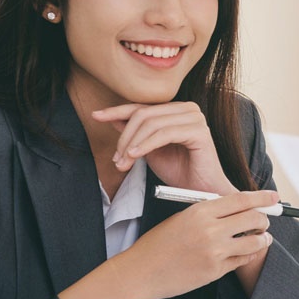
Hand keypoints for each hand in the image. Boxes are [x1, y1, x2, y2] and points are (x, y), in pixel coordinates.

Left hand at [92, 102, 236, 194]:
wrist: (202, 192)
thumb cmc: (180, 173)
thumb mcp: (151, 151)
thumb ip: (136, 134)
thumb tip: (114, 118)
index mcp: (177, 110)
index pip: (142, 106)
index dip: (117, 111)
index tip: (96, 116)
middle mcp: (188, 109)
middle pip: (144, 114)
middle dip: (124, 137)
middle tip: (116, 160)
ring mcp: (195, 118)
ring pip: (151, 123)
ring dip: (132, 144)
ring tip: (123, 163)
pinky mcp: (199, 131)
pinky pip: (164, 134)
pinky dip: (145, 145)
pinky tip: (134, 156)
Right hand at [117, 191, 275, 298]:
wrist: (141, 271)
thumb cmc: (160, 243)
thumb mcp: (183, 218)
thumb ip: (209, 213)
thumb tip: (238, 208)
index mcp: (200, 212)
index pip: (241, 200)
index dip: (262, 197)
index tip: (274, 197)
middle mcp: (210, 230)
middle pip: (252, 218)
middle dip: (263, 219)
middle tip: (264, 221)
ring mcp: (214, 252)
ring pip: (254, 242)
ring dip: (262, 239)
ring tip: (262, 237)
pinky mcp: (215, 271)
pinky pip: (242, 260)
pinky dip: (248, 254)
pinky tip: (246, 252)